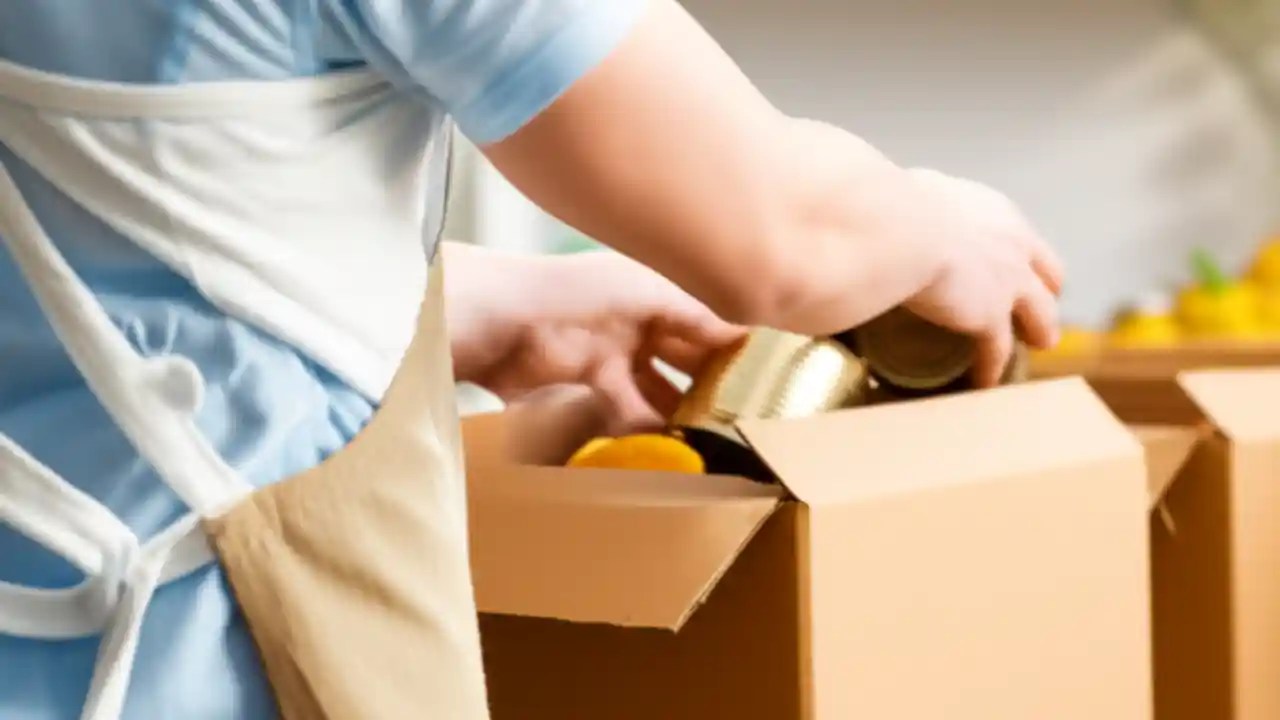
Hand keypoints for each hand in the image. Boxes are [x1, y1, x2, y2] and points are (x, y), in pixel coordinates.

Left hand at [447, 244, 743, 434]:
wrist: (492, 321)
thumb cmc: (570, 293)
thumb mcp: (646, 293)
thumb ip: (699, 314)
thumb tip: (752, 330)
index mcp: (654, 296)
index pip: (708, 327)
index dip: (737, 353)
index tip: (772, 385)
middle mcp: (633, 329)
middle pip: (684, 370)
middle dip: (709, 396)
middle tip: (741, 429)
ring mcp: (604, 364)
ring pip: (653, 403)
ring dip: (674, 425)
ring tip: (706, 452)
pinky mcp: (575, 397)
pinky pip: (615, 424)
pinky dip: (635, 441)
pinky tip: (657, 457)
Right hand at [902, 169, 1064, 385]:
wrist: (898, 231)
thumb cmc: (895, 205)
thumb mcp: (916, 191)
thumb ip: (921, 202)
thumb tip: (897, 203)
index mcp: (995, 212)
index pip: (1021, 236)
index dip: (1020, 254)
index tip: (1010, 265)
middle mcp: (1013, 244)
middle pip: (1049, 273)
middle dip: (1046, 290)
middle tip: (1036, 306)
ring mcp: (1009, 283)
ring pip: (1042, 315)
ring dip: (1040, 331)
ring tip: (1037, 345)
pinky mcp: (991, 317)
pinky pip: (997, 350)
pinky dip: (991, 368)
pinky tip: (983, 381)